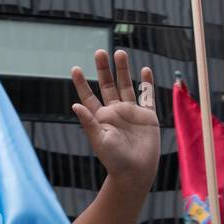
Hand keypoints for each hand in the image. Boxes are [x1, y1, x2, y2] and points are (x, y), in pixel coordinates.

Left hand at [70, 50, 158, 188]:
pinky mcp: (147, 116)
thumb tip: (75, 105)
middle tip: (100, 51)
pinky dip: (146, 83)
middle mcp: (114, 112)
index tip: (75, 69)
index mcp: (100, 117)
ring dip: (123, 70)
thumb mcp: (99, 140)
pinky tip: (145, 70)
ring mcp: (131, 112)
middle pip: (108, 85)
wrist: (136, 172)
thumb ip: (89, 122)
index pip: (88, 96)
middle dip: (104, 69)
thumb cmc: (114, 160)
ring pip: (126, 86)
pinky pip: (147, 96)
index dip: (82, 83)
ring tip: (120, 52)